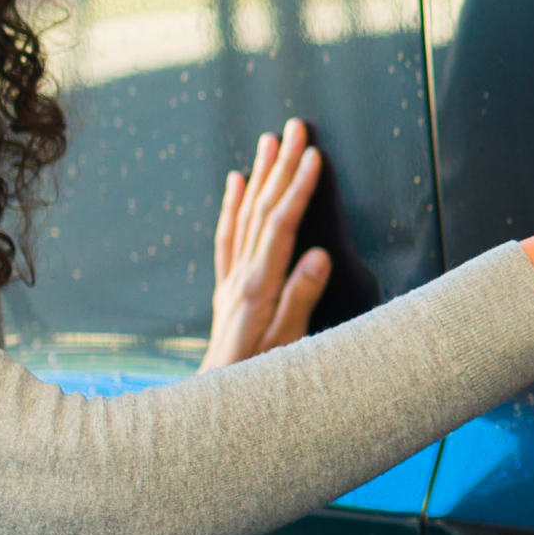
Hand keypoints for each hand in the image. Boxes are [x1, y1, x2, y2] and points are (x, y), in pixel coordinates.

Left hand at [205, 120, 333, 370]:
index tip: (313, 156)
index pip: (280, 226)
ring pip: (244, 216)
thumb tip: (319, 256)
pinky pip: (227, 238)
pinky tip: (236, 182)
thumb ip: (300, 300)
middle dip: (281, 166)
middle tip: (295, 128)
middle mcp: (241, 278)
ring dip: (259, 175)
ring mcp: (231, 282)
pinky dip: (232, 207)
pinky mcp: (228, 291)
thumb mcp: (287, 347)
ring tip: (270, 140)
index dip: (298, 189)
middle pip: (262, 210)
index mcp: (259, 288)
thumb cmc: (257, 380)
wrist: (215, 406)